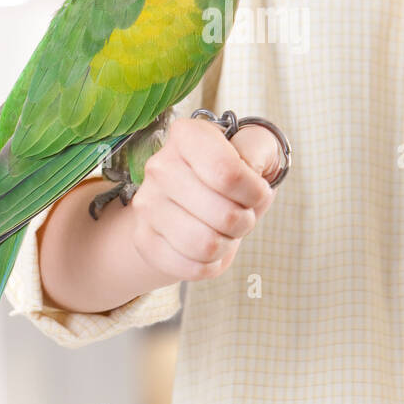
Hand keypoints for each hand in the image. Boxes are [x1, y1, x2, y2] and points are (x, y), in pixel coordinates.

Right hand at [129, 116, 279, 282]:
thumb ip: (259, 146)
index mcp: (188, 135)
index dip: (255, 193)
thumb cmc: (233, 172)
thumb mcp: (256, 147)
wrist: (197, 202)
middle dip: (244, 221)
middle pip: (223, 214)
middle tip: (239, 213)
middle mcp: (160, 166)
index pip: (228, 174)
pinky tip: (207, 246)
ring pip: (206, 245)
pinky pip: (190, 268)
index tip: (258, 192)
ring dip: (226, 243)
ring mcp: (147, 204)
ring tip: (223, 230)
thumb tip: (249, 167)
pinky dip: (209, 263)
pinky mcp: (143, 240)